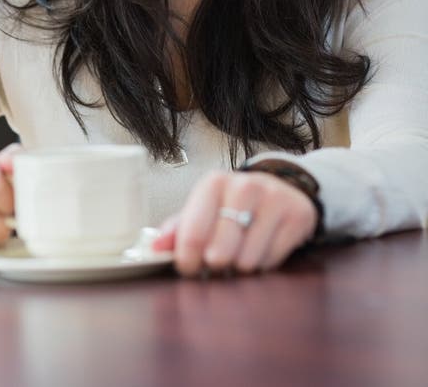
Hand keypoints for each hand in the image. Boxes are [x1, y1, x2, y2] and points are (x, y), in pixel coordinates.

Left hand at [152, 170, 317, 275]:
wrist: (281, 189)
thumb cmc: (232, 205)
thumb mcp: (204, 210)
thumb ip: (178, 229)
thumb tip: (154, 248)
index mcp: (214, 183)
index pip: (193, 232)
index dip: (187, 260)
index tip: (188, 268)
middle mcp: (244, 186)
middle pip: (220, 252)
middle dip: (215, 265)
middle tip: (216, 262)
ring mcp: (273, 199)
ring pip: (247, 261)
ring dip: (240, 266)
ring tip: (239, 252)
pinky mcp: (296, 215)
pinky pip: (271, 262)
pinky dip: (263, 265)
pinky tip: (260, 248)